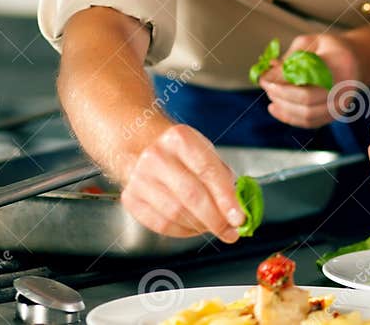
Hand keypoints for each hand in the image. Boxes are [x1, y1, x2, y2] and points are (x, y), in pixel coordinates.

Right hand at [120, 124, 244, 242]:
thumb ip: (222, 177)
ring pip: (176, 214)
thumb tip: (237, 210)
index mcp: (180, 139)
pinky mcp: (130, 198)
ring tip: (214, 227)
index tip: (239, 218)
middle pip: (191, 196)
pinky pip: (161, 225)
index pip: (208, 171)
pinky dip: (183, 231)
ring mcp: (139, 178)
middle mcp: (156, 156)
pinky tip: (195, 227)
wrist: (140, 145)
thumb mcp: (204, 151)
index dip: (226, 198)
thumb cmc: (180, 152)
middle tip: (231, 232)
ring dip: (201, 226)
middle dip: (215, 219)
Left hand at [260, 33, 362, 128]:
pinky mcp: (336, 115)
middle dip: (280, 95)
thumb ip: (290, 58)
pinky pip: (310, 122)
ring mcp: (342, 105)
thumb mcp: (311, 42)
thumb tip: (267, 75)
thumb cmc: (331, 48)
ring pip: (308, 115)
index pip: (307, 79)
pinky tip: (276, 109)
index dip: (282, 82)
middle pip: (307, 101)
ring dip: (284, 108)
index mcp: (340, 65)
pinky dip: (290, 118)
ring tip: (271, 97)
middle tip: (266, 87)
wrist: (358, 61)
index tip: (264, 78)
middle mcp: (345, 89)